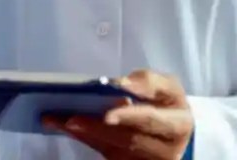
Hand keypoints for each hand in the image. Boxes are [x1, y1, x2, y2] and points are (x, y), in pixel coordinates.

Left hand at [43, 69, 192, 159]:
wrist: (175, 134)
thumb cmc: (166, 104)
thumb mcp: (166, 87)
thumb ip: (147, 82)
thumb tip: (121, 84)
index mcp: (178, 123)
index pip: (152, 119)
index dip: (130, 115)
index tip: (108, 111)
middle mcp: (166, 148)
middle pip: (129, 139)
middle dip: (98, 127)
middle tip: (71, 118)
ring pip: (114, 149)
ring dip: (84, 134)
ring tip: (58, 120)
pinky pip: (107, 154)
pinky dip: (85, 139)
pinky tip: (66, 127)